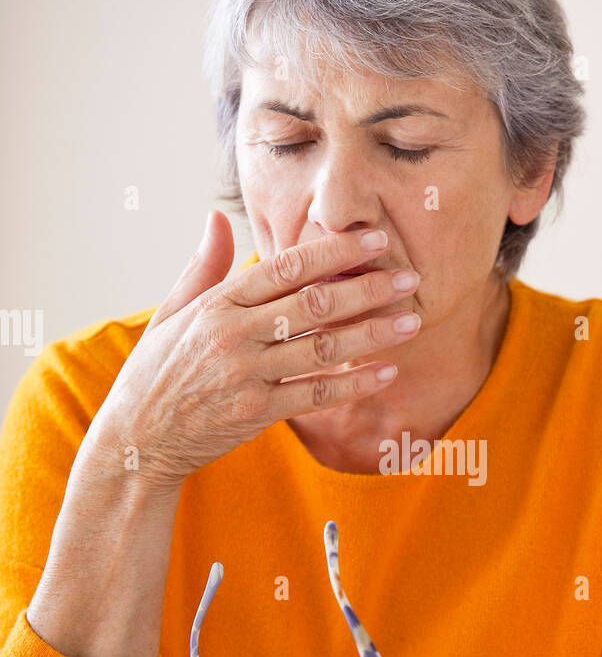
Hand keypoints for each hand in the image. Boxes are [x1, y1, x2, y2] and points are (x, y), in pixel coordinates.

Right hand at [83, 211, 421, 490]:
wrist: (136, 438)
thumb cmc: (157, 371)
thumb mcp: (172, 312)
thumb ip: (203, 266)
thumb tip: (217, 218)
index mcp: (217, 303)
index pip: (286, 267)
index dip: (334, 251)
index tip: (375, 241)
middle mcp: (233, 335)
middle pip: (313, 303)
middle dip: (367, 289)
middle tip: (409, 278)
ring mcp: (245, 376)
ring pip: (321, 348)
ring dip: (372, 335)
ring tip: (411, 322)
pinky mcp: (255, 414)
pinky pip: (314, 395)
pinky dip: (352, 384)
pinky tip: (385, 372)